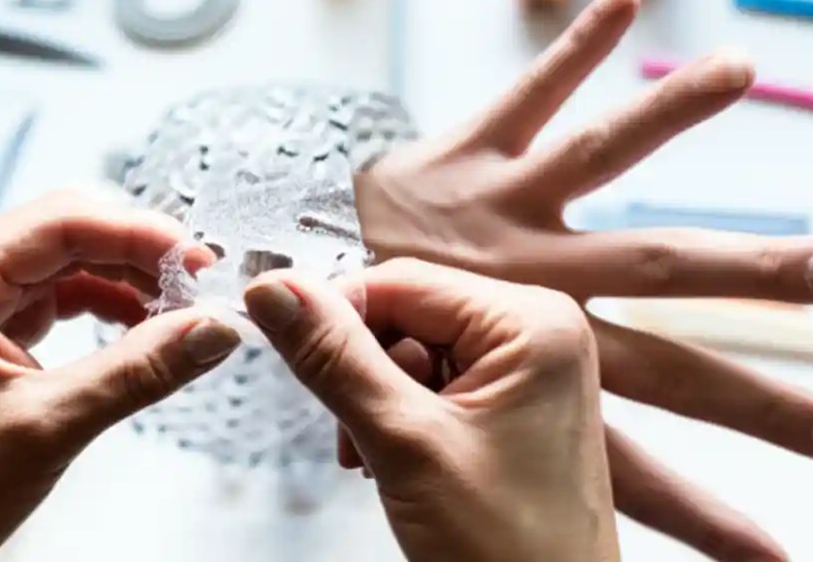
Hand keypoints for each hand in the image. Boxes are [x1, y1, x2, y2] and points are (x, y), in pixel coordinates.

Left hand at [0, 190, 237, 561]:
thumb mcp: (48, 427)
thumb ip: (138, 370)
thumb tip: (213, 329)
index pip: (63, 223)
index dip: (141, 235)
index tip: (200, 260)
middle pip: (66, 232)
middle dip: (138, 255)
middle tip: (199, 287)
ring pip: (64, 260)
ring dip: (124, 279)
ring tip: (178, 310)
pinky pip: (51, 291)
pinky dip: (100, 303)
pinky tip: (140, 325)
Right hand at [244, 259, 618, 561]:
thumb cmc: (510, 551)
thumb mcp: (405, 444)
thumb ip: (335, 359)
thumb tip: (275, 291)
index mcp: (532, 322)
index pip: (402, 279)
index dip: (337, 311)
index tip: (283, 335)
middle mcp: (538, 331)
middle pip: (407, 311)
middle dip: (363, 368)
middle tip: (353, 429)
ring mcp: (529, 369)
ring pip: (411, 348)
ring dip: (376, 397)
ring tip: (379, 456)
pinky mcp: (513, 403)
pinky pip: (434, 381)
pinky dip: (399, 415)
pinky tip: (395, 457)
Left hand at [354, 0, 812, 559]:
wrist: (290, 270)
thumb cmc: (367, 348)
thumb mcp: (412, 416)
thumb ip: (475, 443)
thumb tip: (521, 508)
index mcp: (525, 357)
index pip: (633, 451)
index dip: (706, 509)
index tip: (775, 559)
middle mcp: (529, 275)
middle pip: (659, 281)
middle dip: (755, 278)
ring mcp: (499, 207)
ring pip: (598, 156)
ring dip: (674, 112)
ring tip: (741, 69)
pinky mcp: (465, 153)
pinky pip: (524, 94)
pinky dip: (576, 45)